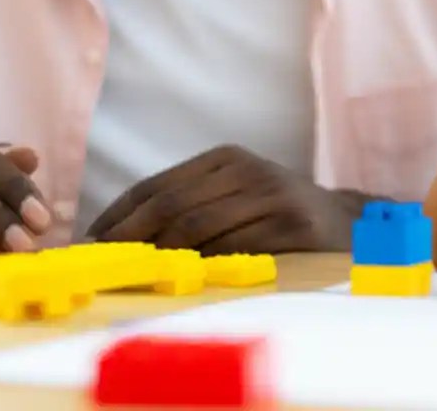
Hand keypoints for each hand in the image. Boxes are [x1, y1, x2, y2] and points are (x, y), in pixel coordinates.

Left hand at [86, 145, 359, 254]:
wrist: (347, 222)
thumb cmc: (278, 212)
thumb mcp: (236, 193)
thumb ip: (190, 203)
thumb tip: (117, 234)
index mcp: (227, 158)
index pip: (158, 184)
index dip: (118, 214)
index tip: (90, 241)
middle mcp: (249, 170)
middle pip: (173, 204)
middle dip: (131, 236)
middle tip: (104, 263)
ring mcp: (274, 195)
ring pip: (199, 226)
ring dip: (162, 254)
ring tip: (138, 273)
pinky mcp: (294, 226)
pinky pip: (235, 248)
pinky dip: (204, 264)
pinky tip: (186, 278)